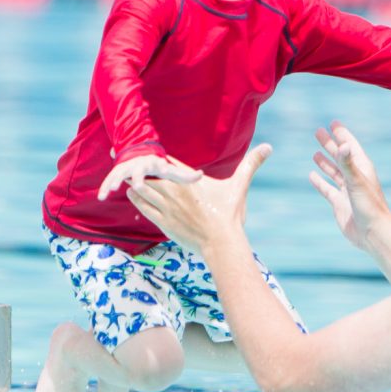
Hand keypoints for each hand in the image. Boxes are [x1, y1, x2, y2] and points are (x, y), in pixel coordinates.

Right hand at [98, 152, 200, 200]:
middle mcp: (135, 165)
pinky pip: (109, 181)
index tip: (137, 184)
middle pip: (127, 171)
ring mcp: (124, 168)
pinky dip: (105, 187)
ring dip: (109, 184)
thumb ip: (185, 176)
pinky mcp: (117, 173)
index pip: (145, 170)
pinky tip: (100, 197)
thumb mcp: (172, 171)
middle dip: (121, 178)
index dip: (140, 177)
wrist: (143, 154)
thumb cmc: (160, 167)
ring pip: (115, 175)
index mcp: (149, 164)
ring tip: (104, 194)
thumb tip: (201, 175)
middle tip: (117, 186)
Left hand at [124, 144, 270, 251]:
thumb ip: (251, 164)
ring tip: (122, 173)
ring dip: (133, 181)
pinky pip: (145, 208)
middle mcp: (175, 192)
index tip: (145, 147)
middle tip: (121, 155)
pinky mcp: (164, 223)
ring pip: (144, 190)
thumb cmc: (230, 215)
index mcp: (190, 181)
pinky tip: (129, 193)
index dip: (157, 155)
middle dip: (138, 165)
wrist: (221, 244)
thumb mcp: (239, 186)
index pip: (170, 163)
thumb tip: (269, 147)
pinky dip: (137, 199)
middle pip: (151, 174)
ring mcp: (168, 207)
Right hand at [308, 123, 390, 253]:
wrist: (372, 233)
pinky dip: (320, 181)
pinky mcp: (339, 203)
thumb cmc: (369, 206)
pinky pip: (327, 189)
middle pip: (340, 157)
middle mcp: (354, 177)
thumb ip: (347, 163)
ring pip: (333, 172)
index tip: (333, 123)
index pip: (350, 146)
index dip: (342, 134)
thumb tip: (342, 145)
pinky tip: (312, 175)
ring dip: (325, 162)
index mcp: (362, 168)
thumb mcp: (357, 181)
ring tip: (315, 152)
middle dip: (329, 144)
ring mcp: (346, 190)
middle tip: (317, 132)